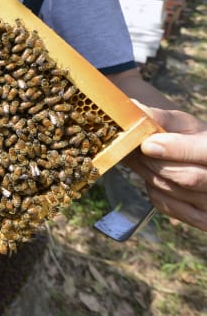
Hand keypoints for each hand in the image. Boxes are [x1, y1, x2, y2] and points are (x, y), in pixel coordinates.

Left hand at [126, 105, 206, 230]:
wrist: (205, 163)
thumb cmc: (194, 139)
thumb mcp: (183, 124)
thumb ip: (160, 118)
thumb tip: (133, 108)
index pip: (204, 154)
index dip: (175, 150)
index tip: (148, 144)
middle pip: (184, 177)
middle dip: (152, 162)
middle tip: (130, 148)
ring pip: (172, 190)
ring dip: (146, 173)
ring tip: (135, 157)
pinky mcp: (202, 220)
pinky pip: (166, 204)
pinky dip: (152, 188)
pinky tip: (153, 176)